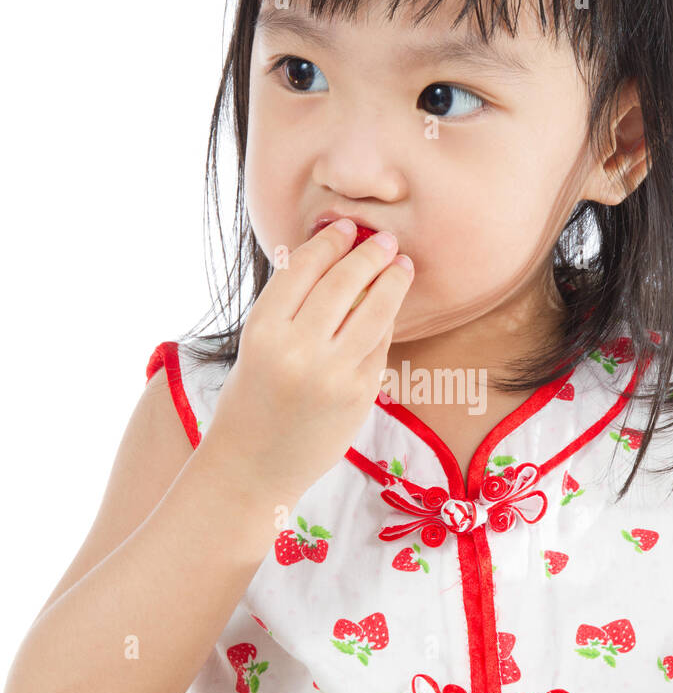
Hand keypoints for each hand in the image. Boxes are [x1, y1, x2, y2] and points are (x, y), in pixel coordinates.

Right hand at [201, 218, 413, 512]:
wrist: (253, 465)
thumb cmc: (252, 398)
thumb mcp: (256, 345)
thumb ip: (290, 306)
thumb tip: (333, 255)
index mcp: (263, 330)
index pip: (304, 268)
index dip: (329, 241)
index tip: (346, 227)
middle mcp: (297, 350)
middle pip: (344, 283)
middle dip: (368, 254)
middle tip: (384, 239)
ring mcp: (332, 375)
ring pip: (374, 311)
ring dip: (392, 281)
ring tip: (401, 264)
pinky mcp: (358, 396)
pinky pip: (379, 346)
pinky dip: (386, 322)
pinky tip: (389, 308)